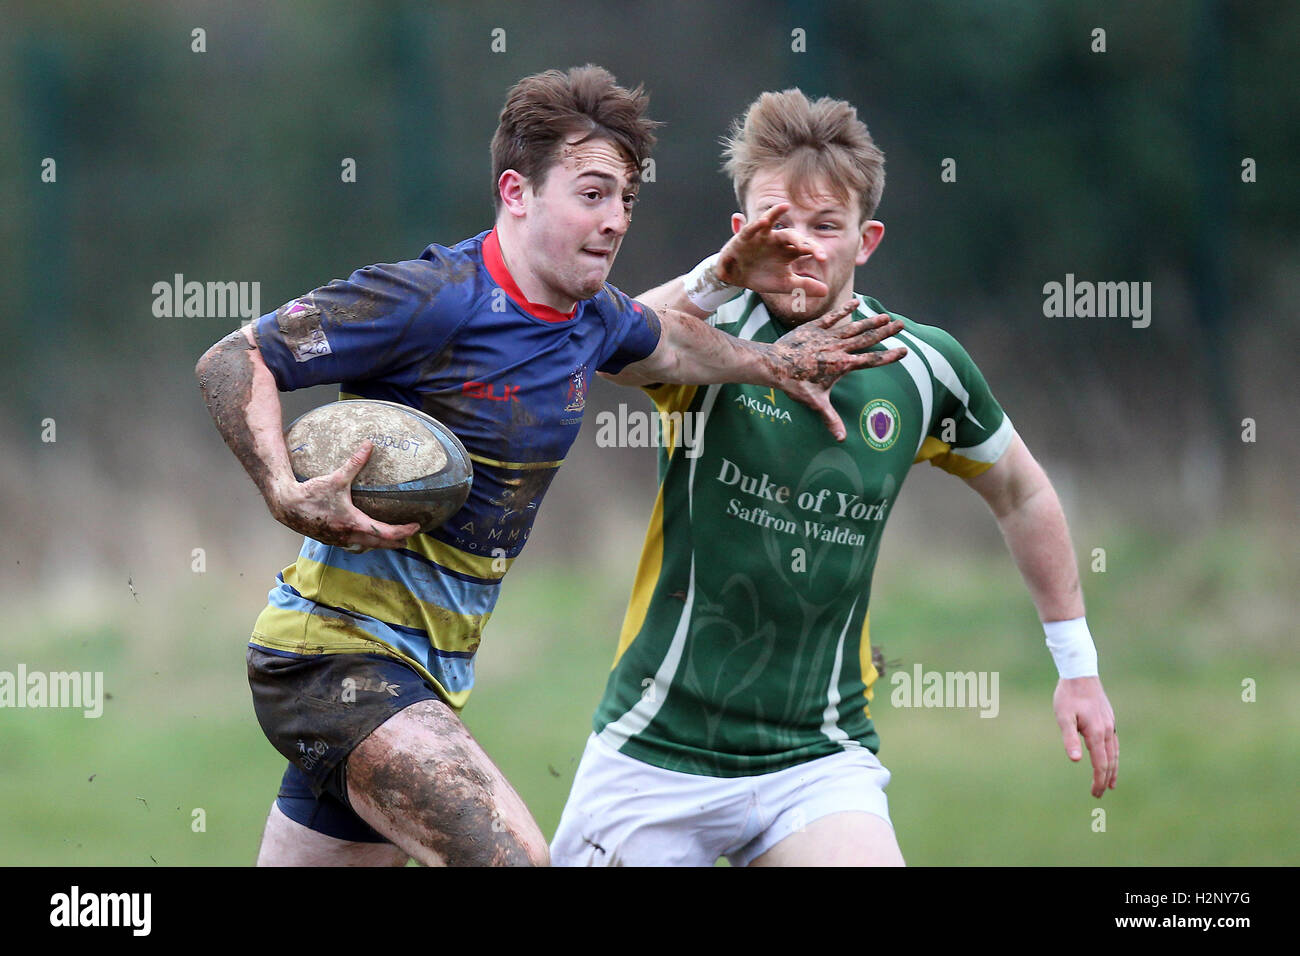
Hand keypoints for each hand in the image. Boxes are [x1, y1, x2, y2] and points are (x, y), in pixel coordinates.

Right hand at [271, 440, 419, 550]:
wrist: (286, 505)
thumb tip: (368, 445)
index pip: (386, 533)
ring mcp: (338, 540)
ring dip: (380, 544)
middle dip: (396, 541)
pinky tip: (364, 536)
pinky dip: (364, 542)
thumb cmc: (311, 493)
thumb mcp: (336, 478)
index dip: (404, 530)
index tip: (416, 525)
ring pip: (366, 547)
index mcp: (354, 523)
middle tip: (409, 536)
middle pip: (380, 544)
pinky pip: (353, 545)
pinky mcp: (330, 539)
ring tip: (391, 539)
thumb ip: (355, 462)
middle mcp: (348, 536)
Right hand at [716, 202, 830, 296]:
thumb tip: (826, 291)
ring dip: (775, 213)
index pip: (805, 247)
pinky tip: (762, 221)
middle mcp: (777, 240)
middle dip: (800, 240)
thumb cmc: (762, 277)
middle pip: (791, 235)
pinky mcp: (744, 238)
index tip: (823, 258)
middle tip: (808, 248)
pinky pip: (750, 229)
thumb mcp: (784, 284)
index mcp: (788, 250)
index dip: (815, 250)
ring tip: (784, 206)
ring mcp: (760, 237)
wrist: (737, 279)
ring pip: (770, 222)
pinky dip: (755, 225)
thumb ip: (804, 286)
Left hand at [769, 300, 906, 439]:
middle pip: (867, 339)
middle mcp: (838, 349)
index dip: (888, 356)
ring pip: (854, 327)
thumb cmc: (795, 385)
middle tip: (901, 324)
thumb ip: (830, 418)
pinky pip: (833, 317)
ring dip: (871, 321)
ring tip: (886, 316)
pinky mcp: (815, 328)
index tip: (904, 351)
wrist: (774, 365)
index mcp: (842, 365)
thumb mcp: (815, 402)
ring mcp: (827, 337)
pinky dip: (845, 310)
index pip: (871, 360)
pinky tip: (857, 302)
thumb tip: (841, 439)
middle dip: (886, 332)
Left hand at [1053, 676, 1118, 797]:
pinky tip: (1110, 757)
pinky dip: (1113, 755)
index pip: (1100, 763)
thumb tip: (1075, 760)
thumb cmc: (1068, 695)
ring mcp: (1110, 724)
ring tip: (1110, 783)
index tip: (1095, 793)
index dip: (1098, 780)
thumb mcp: (1063, 717)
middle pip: (1110, 761)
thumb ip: (1069, 738)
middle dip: (1105, 778)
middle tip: (1099, 793)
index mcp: (1096, 732)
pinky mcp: (1109, 719)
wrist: (1080, 673)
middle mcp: (1107, 730)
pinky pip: (1114, 743)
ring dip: (1113, 769)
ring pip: (1114, 752)